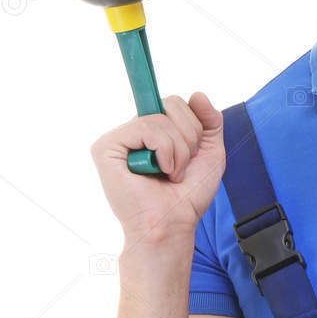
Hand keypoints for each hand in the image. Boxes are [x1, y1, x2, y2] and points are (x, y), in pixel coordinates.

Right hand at [90, 91, 224, 247]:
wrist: (174, 223)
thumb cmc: (187, 196)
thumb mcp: (210, 153)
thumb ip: (210, 121)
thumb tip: (197, 94)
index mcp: (154, 132)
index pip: (176, 102)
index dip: (193, 123)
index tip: (193, 151)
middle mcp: (135, 132)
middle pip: (171, 103)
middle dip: (190, 137)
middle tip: (180, 167)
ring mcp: (119, 139)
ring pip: (160, 118)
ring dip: (178, 150)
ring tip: (170, 174)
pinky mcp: (106, 147)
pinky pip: (145, 128)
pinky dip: (163, 151)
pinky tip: (157, 171)